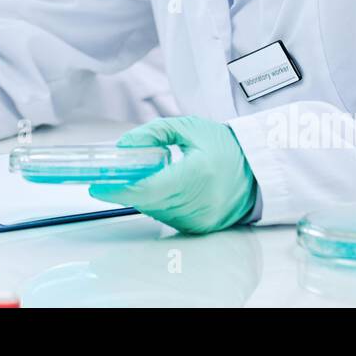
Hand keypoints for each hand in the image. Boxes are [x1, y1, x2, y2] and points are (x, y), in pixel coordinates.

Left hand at [88, 116, 256, 233]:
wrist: (256, 170)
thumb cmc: (223, 145)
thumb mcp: (189, 127)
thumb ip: (154, 132)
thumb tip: (123, 146)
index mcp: (198, 174)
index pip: (150, 188)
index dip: (120, 188)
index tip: (98, 185)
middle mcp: (200, 202)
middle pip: (147, 201)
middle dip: (123, 190)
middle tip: (104, 178)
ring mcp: (201, 219)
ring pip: (155, 211)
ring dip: (140, 196)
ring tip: (134, 177)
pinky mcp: (200, 227)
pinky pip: (167, 217)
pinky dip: (156, 203)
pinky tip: (157, 188)